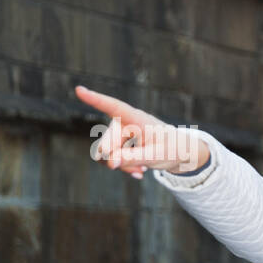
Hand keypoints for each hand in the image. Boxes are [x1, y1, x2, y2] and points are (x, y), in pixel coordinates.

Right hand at [73, 85, 208, 177]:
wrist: (182, 154)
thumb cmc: (173, 149)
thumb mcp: (157, 156)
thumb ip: (133, 158)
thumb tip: (109, 162)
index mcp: (137, 118)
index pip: (114, 107)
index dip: (96, 100)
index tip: (79, 90)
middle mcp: (126, 123)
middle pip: (108, 140)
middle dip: (113, 156)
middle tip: (122, 169)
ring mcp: (123, 135)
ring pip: (109, 153)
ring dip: (121, 164)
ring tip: (141, 171)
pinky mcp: (122, 145)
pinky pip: (113, 159)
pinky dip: (124, 167)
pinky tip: (139, 173)